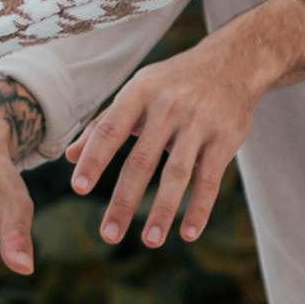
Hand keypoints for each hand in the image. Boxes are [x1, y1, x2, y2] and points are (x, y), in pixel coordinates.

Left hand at [67, 0, 304, 247]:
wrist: (234, 62)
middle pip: (142, 160)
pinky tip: (188, 233)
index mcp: (140, 92)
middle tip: (109, 235)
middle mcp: (168, 107)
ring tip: (150, 241)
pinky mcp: (225, 138)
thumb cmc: (174, 81)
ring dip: (162, 210)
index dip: (95, 159)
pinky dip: (200, 208)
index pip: (111, 129)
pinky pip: (210, 179)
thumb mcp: (138, 90)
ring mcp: (199, 123)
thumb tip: (70, 157)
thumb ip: (105, 123)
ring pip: (177, 174)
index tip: (78, 188)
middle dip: (124, 200)